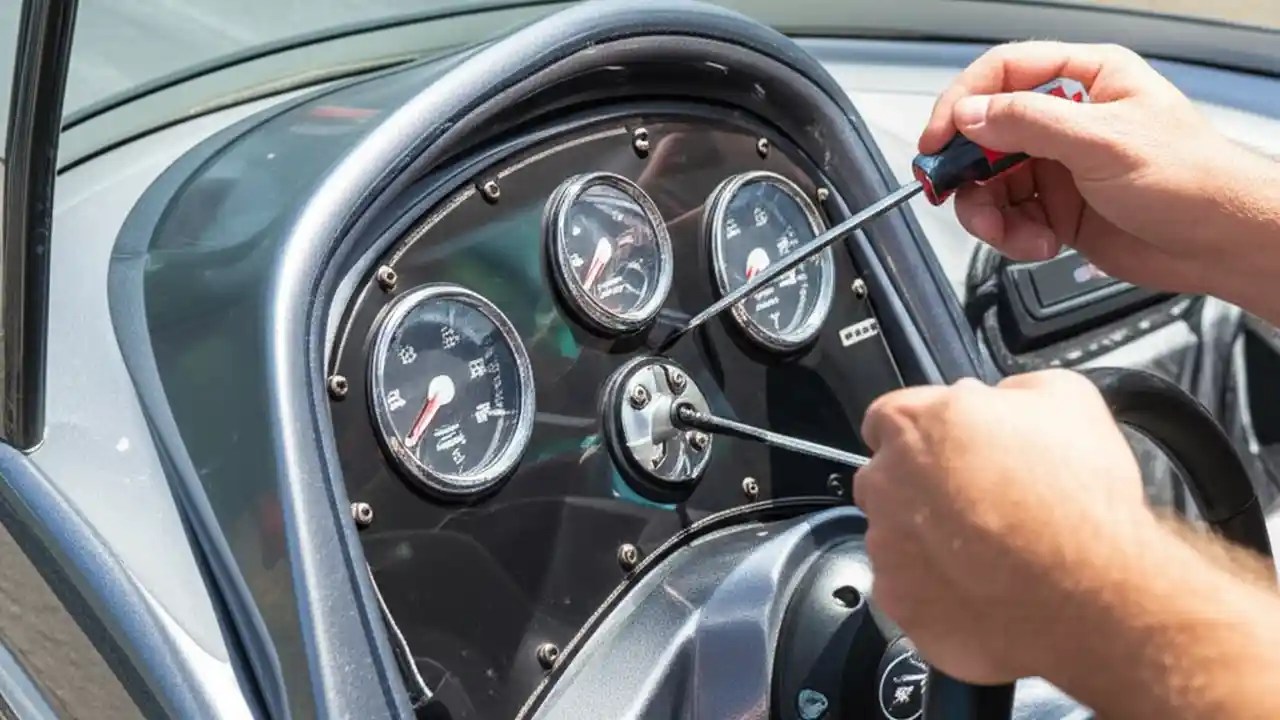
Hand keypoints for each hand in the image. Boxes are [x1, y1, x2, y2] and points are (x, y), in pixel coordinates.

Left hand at [854, 370, 1158, 683]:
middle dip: (922, 485)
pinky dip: (934, 588)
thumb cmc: (1078, 494)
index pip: (890, 417)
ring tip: (987, 552)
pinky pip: (907, 587)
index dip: (928, 431)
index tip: (958, 448)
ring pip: (895, 535)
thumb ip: (1010, 390)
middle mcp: (883, 483)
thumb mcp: (1066, 398)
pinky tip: (981, 589)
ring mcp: (885, 548)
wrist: (1090, 595)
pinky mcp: (896, 601)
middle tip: (979, 501)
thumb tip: (994, 400)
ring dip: (927, 538)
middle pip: (888, 477)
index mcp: (913, 425)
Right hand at [920, 41, 1279, 303]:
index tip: (939, 138)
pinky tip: (1039, 244)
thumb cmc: (1190, 179)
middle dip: (966, 168)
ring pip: (990, 182)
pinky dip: (1012, 236)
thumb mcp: (1103, 141)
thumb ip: (1030, 123)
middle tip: (950, 192)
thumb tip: (971, 115)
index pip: (1004, 74)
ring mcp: (1059, 165)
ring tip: (1009, 233)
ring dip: (989, 212)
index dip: (963, 102)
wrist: (1220, 243)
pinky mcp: (1057, 208)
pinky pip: (1008, 217)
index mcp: (1086, 80)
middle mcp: (1067, 119)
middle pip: (986, 133)